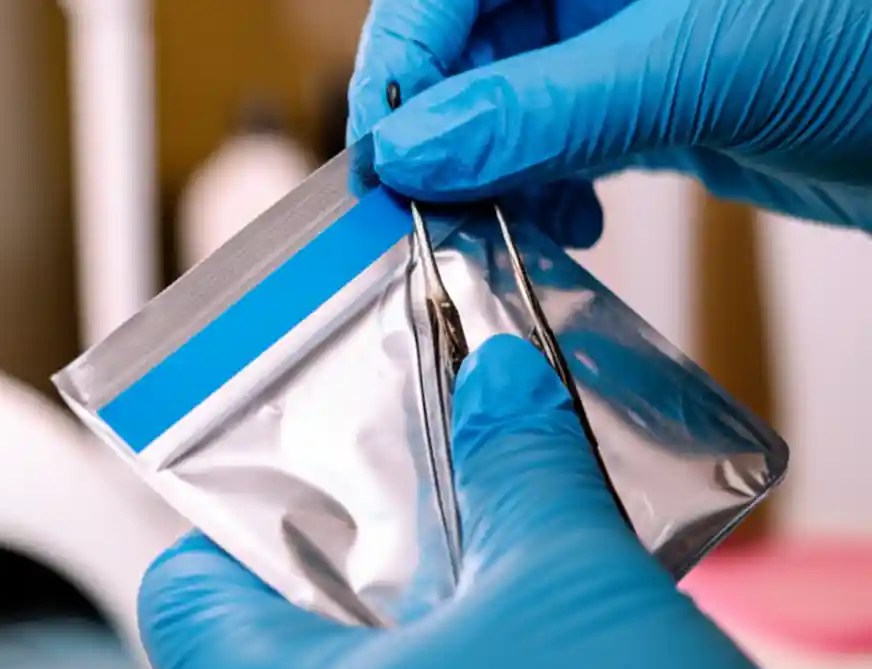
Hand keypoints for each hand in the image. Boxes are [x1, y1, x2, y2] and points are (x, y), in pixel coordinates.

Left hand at [137, 335, 786, 668]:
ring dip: (381, 656)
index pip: (181, 591)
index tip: (305, 494)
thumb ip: (519, 468)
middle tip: (402, 543)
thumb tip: (497, 381)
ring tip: (469, 605)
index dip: (237, 526)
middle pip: (245, 656)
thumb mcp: (571, 588)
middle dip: (325, 590)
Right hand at [348, 0, 871, 235]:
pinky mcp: (643, 100)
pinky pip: (554, 144)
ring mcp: (618, 39)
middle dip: (443, 129)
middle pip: (465, 45)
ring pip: (502, 103)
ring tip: (498, 221)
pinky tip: (566, 220)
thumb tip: (416, 148)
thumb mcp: (692, 67)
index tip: (384, 152)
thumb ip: (541, 109)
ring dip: (490, 172)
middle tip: (429, 204)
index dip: (403, 62)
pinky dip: (542, 190)